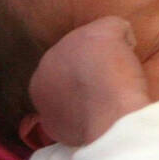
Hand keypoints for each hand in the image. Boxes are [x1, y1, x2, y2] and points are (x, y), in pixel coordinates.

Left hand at [27, 16, 151, 146]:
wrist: (112, 117)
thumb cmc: (111, 71)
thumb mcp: (114, 28)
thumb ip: (109, 26)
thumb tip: (119, 37)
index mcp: (50, 57)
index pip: (77, 48)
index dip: (98, 51)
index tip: (114, 59)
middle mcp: (40, 82)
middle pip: (68, 73)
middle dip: (85, 73)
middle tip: (110, 78)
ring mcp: (45, 109)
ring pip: (67, 97)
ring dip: (82, 96)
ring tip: (106, 99)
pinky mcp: (56, 132)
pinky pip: (71, 120)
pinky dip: (83, 118)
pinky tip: (100, 116)